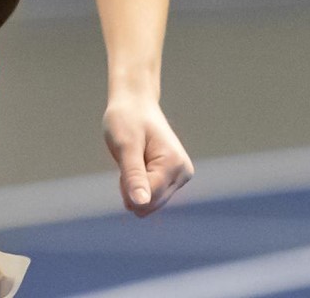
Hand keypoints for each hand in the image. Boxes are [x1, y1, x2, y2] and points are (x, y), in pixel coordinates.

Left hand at [103, 95, 193, 216]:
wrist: (135, 104)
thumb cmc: (127, 120)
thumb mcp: (126, 146)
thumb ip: (134, 177)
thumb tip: (141, 204)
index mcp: (175, 164)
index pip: (148, 198)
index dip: (128, 185)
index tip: (127, 159)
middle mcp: (183, 173)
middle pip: (150, 204)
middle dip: (132, 188)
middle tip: (129, 160)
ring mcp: (181, 177)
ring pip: (150, 203)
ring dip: (135, 186)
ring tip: (134, 160)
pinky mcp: (174, 179)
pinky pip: (152, 196)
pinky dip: (139, 185)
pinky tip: (139, 164)